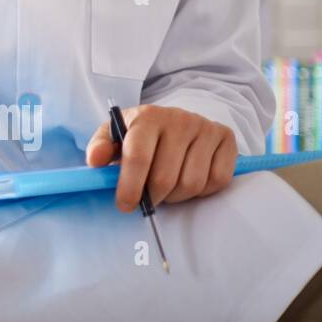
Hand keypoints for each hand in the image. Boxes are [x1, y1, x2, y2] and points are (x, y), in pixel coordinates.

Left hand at [86, 103, 237, 211]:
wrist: (176, 119)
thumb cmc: (140, 133)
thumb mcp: (115, 134)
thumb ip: (101, 146)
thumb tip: (95, 160)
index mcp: (147, 117)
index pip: (138, 157)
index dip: (129, 186)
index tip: (124, 205)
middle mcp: (179, 119)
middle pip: (165, 177)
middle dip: (153, 197)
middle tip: (147, 199)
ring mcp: (205, 128)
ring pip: (192, 183)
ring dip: (177, 197)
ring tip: (166, 189)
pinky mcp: (226, 138)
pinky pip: (218, 180)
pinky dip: (202, 191)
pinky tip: (188, 180)